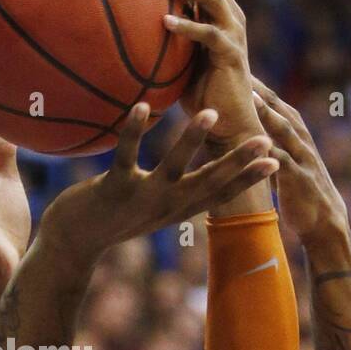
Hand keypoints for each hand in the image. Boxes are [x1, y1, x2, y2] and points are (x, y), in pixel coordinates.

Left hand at [39, 104, 275, 264]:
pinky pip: (125, 156)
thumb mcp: (151, 205)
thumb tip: (194, 171)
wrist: (73, 243)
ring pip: (171, 168)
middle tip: (265, 139)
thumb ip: (175, 187)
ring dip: (190, 141)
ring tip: (209, 113)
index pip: (220, 194)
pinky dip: (134, 131)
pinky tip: (144, 106)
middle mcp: (164, 206)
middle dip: (237, 162)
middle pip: (208, 182)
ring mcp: (140, 199)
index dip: (248, 179)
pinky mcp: (113, 189)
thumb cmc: (113, 219)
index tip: (277, 161)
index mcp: (176, 209)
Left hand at [157, 0, 258, 149]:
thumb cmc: (199, 93)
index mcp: (218, 12)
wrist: (228, 123)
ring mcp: (232, 33)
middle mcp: (229, 16)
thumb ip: (164, 37)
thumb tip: (126, 25)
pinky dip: (187, 26)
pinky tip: (165, 21)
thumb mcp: (178, 58)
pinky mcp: (230, 55)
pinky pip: (208, 35)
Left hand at [250, 77, 347, 241]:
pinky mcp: (300, 179)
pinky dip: (271, 152)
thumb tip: (252, 129)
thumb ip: (273, 143)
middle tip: (241, 67)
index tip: (236, 66)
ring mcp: (302, 158)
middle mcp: (300, 140)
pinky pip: (284, 162)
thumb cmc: (300, 193)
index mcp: (294, 135)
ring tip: (250, 95)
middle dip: (262, 88)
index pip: (273, 103)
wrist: (325, 223)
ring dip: (267, 112)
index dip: (256, 84)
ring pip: (284, 130)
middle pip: (279, 108)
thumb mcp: (285, 162)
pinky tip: (258, 143)